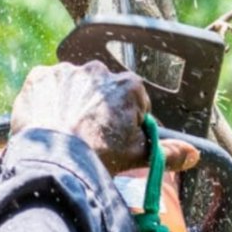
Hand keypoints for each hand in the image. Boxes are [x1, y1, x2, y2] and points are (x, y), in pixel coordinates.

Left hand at [11, 61, 198, 173]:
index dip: (124, 122)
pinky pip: (44, 87)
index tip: (113, 139)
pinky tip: (45, 121)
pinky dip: (44, 101)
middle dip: (97, 109)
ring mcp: (67, 71)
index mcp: (129, 85)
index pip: (132, 101)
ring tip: (63, 132)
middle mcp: (99, 70)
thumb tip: (192, 155)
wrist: (53, 161)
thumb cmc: (98, 157)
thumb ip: (169, 152)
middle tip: (87, 137)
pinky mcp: (39, 77)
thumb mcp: (138, 156)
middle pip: (102, 91)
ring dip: (70, 103)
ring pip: (72, 87)